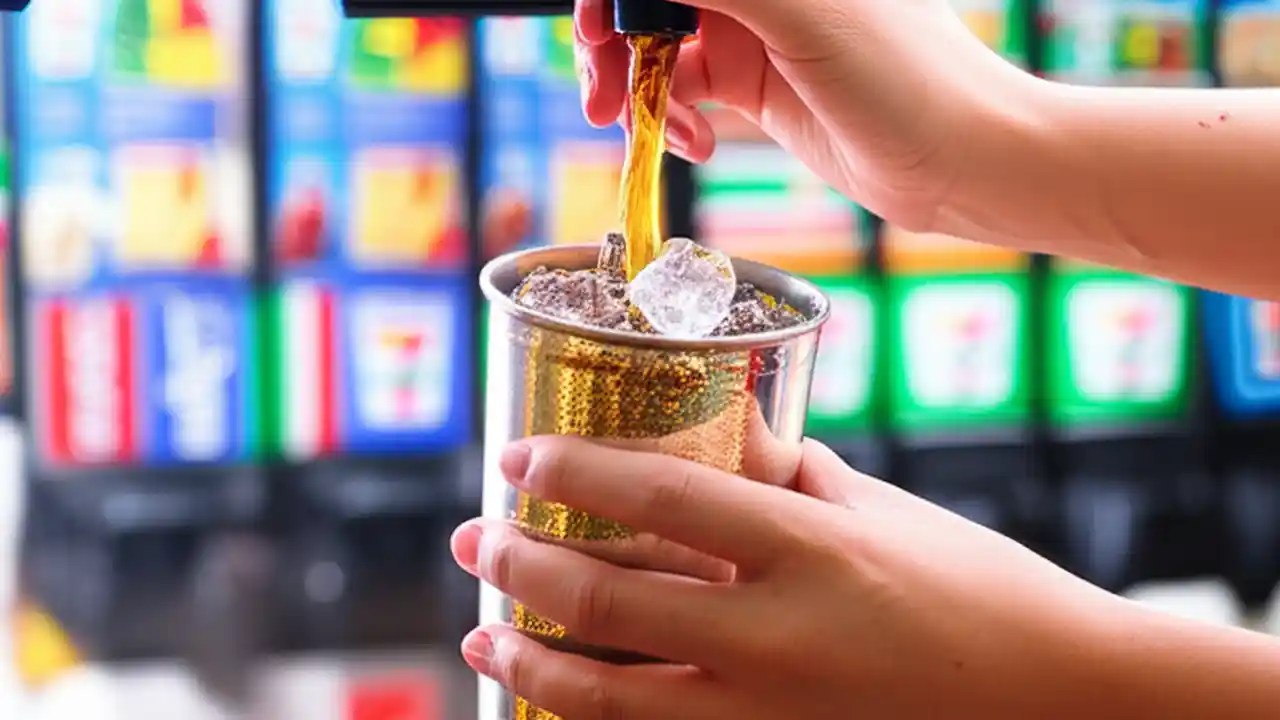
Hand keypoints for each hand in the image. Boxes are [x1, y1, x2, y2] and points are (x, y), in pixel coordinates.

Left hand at [451, 436, 1129, 718]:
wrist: (1056, 700)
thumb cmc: (976, 590)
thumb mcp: (881, 512)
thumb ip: (793, 474)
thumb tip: (724, 432)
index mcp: (812, 549)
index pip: (663, 500)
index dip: (575, 475)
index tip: (519, 461)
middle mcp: (781, 636)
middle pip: (613, 603)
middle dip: (524, 569)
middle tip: (476, 540)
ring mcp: (775, 714)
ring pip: (614, 701)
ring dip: (533, 663)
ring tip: (483, 637)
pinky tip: (558, 703)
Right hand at [575, 0, 1043, 230]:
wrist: (961, 162)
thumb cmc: (908, 78)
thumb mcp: (803, 15)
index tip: (596, 32)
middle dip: (614, 41)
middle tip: (599, 94)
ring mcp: (758, 31)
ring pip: (661, 44)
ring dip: (639, 87)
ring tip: (637, 128)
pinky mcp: (760, 83)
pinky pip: (687, 91)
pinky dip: (673, 119)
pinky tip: (689, 144)